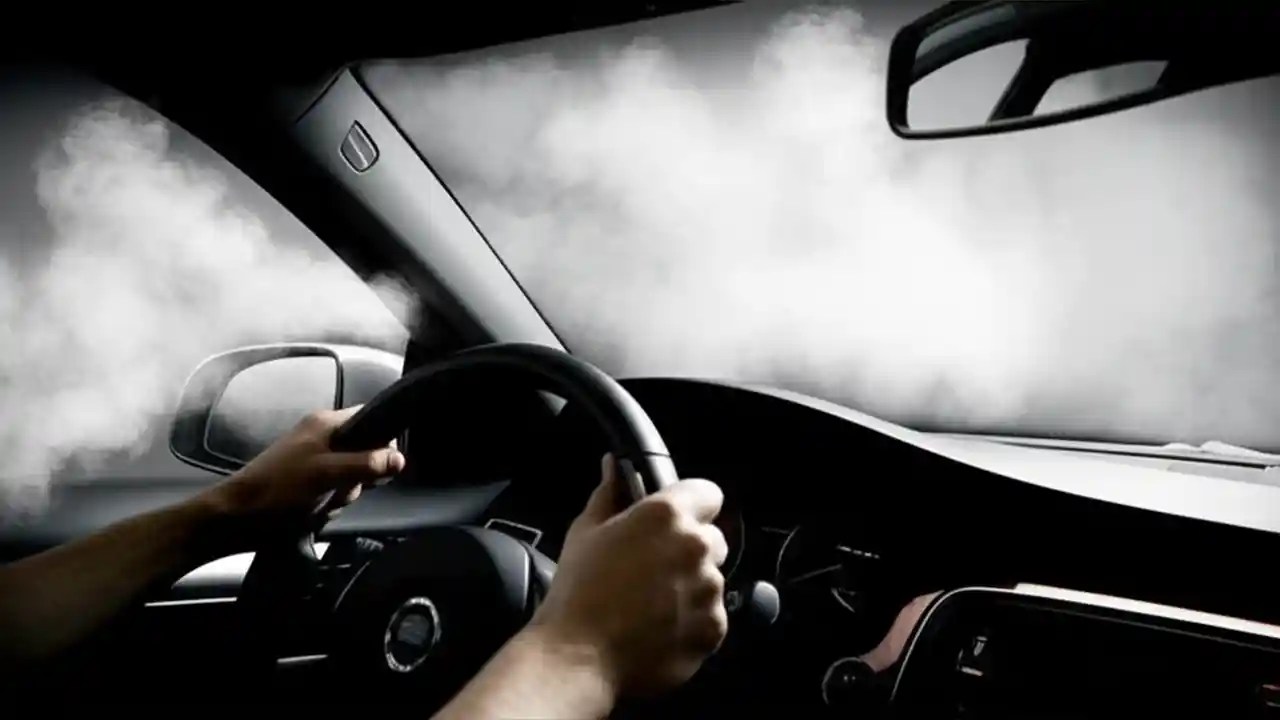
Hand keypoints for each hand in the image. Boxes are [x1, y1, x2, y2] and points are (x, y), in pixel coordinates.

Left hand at [197, 406, 404, 541]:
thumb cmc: (281, 489)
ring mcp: (314, 460)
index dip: (383, 441)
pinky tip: (317, 511)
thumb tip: (401, 458)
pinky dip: (331, 503)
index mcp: (326, 423)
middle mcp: (322, 437)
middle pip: (366, 452)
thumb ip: (367, 463)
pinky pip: (336, 490)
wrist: (238, 518)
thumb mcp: (329, 474)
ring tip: (325, 503)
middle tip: (342, 488)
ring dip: (344, 494)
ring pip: (352, 475)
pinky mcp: (308, 482)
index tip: (381, 465)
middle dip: (360, 476)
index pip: (371, 418)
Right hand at [528, 454, 728, 697]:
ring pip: (711, 579)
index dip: (693, 505)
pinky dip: (692, 621)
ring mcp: (709, 590)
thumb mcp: (585, 532)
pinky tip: (657, 626)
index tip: (677, 518)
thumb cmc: (577, 593)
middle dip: (689, 549)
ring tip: (649, 603)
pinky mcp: (714, 628)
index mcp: (666, 515)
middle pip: (712, 538)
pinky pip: (712, 616)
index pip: (708, 493)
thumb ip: (609, 493)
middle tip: (653, 568)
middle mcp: (695, 548)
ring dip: (690, 587)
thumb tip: (614, 467)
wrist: (577, 657)